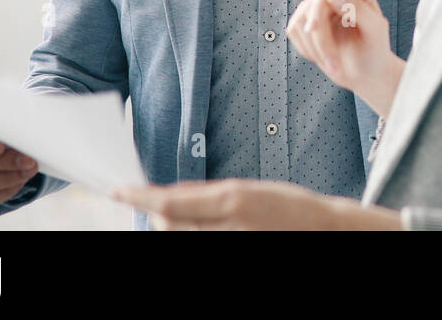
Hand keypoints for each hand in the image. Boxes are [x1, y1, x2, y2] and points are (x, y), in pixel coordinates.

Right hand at [0, 109, 39, 209]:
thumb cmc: (1, 124)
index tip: (1, 146)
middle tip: (29, 161)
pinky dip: (1, 193)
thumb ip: (6, 116)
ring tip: (27, 172)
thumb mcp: (3, 114)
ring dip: (5, 179)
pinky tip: (18, 183)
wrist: (3, 141)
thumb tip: (25, 126)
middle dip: (2, 163)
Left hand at [109, 179, 400, 230]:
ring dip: (172, 226)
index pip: (170, 202)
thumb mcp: (249, 189)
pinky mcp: (233, 252)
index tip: (117, 190)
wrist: (324, 231)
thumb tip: (170, 195)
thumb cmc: (292, 207)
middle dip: (157, 212)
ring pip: (179, 237)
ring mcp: (229, 244)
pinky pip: (196, 246)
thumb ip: (208, 195)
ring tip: (185, 216)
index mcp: (232, 201)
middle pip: (168, 224)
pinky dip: (189, 234)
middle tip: (157, 199)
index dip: (139, 197)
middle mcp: (227, 226)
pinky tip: (198, 227)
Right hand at [286, 0, 402, 114]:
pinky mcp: (303, 18)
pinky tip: (326, 57)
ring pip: (301, 21)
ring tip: (335, 65)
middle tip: (332, 66)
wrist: (364, 70)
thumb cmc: (375, 49)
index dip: (317, 9)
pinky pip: (294, 30)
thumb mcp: (375, 30)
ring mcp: (316, 2)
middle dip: (321, 39)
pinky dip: (308, 50)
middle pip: (311, 6)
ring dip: (316, 49)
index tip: (314, 29)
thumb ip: (358, 9)